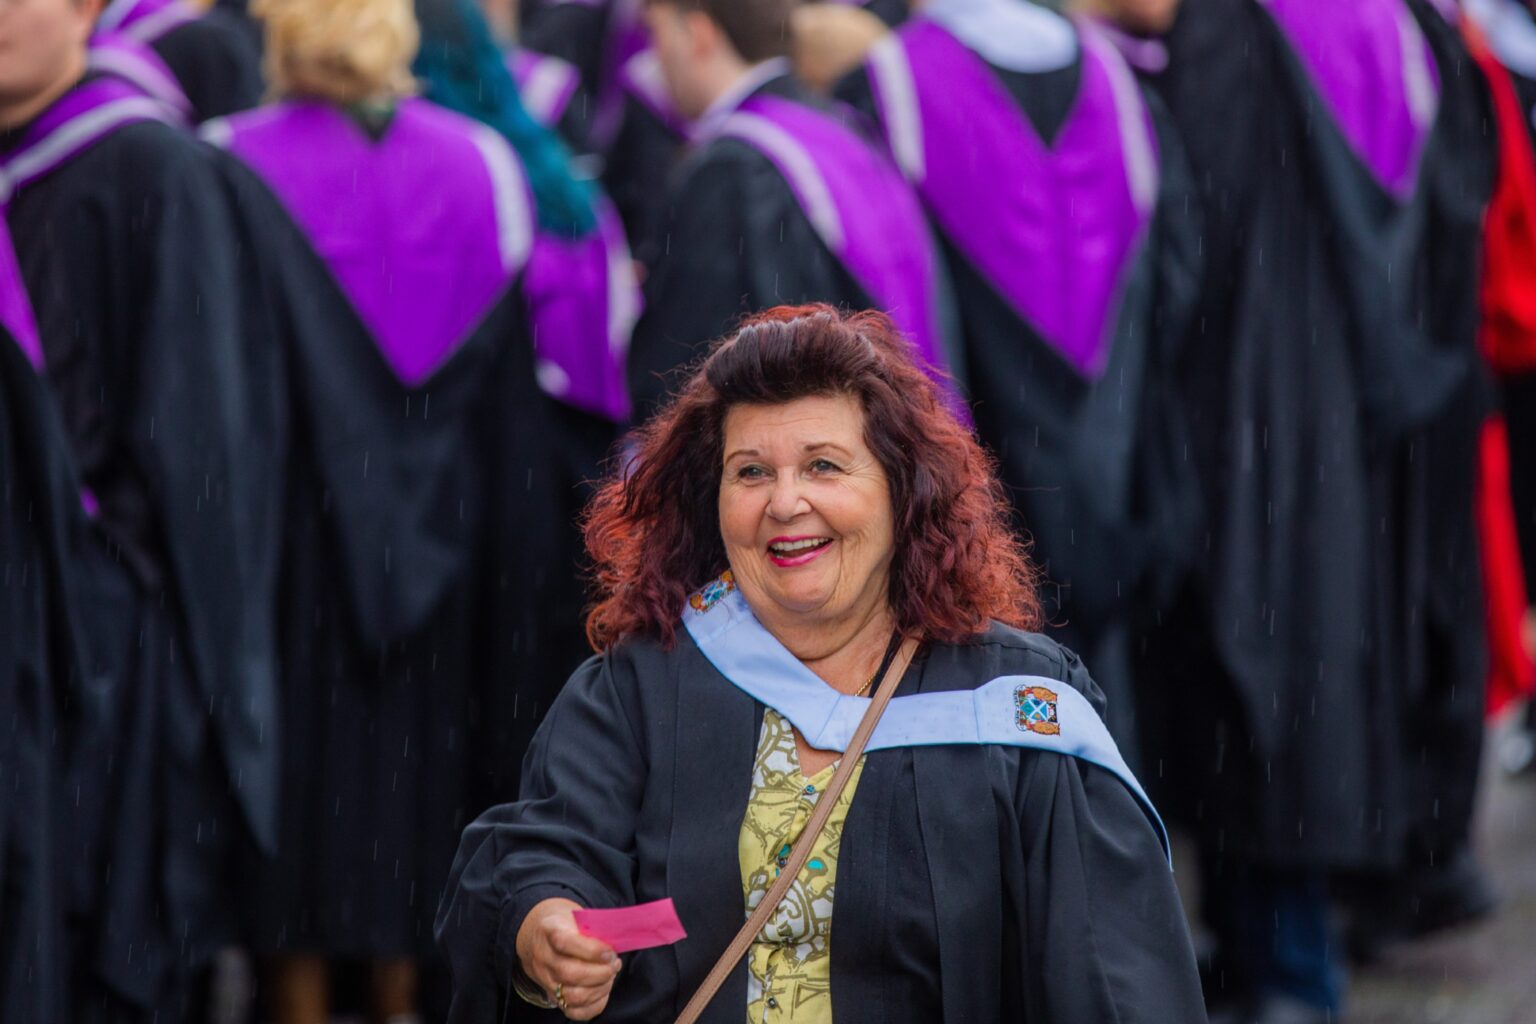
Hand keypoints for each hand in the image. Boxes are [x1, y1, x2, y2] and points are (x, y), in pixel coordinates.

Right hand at [516, 898, 621, 1019]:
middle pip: (570, 973)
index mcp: (549, 931)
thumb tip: (618, 940)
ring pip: (573, 996)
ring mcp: (546, 980)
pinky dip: (594, 1005)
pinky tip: (603, 990)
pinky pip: (574, 1012)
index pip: (564, 943)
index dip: (591, 950)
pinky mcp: (553, 997)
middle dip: (600, 972)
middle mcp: (544, 958)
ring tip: (610, 975)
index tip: (609, 951)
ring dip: (600, 988)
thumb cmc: (566, 925)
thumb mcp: (576, 916)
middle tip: (614, 963)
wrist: (540, 938)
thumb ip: (594, 927)